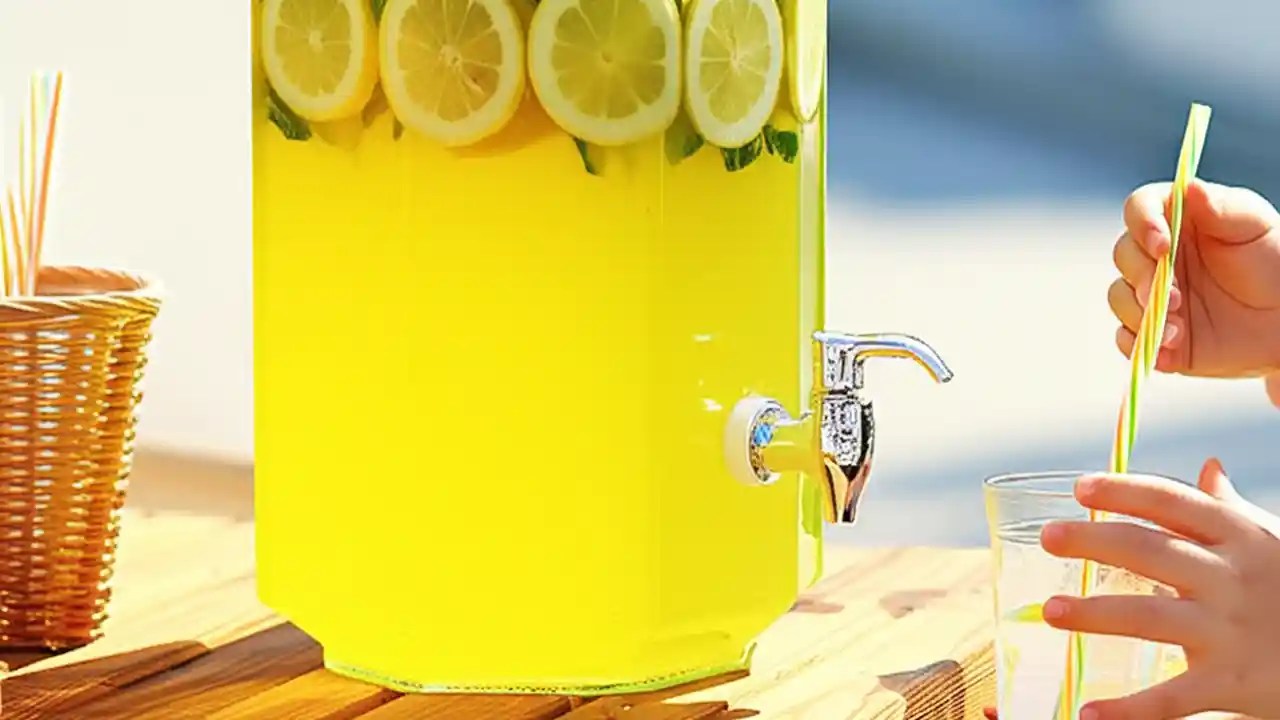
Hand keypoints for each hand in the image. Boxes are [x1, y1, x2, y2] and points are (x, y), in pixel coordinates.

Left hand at [1038, 460, 1279, 718]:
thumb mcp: (1274, 544)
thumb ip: (1231, 510)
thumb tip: (1209, 467)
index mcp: (1238, 539)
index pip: (1172, 503)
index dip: (1125, 491)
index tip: (1080, 487)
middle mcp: (1231, 579)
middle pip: (1150, 551)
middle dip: (1094, 541)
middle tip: (1047, 537)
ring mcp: (1230, 632)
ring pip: (1151, 617)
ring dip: (1096, 614)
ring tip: (1051, 610)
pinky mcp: (1232, 684)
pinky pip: (1172, 697)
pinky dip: (1129, 710)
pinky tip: (1089, 712)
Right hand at [1109, 180, 1279, 378]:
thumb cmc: (1276, 264)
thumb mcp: (1257, 227)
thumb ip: (1222, 207)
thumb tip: (1189, 188)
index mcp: (1177, 222)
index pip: (1139, 210)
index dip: (1142, 224)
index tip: (1162, 246)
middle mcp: (1158, 257)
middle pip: (1124, 256)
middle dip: (1143, 278)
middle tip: (1177, 297)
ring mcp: (1153, 295)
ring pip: (1120, 297)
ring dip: (1140, 314)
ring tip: (1178, 330)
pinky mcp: (1154, 332)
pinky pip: (1126, 338)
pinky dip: (1137, 345)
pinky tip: (1167, 349)